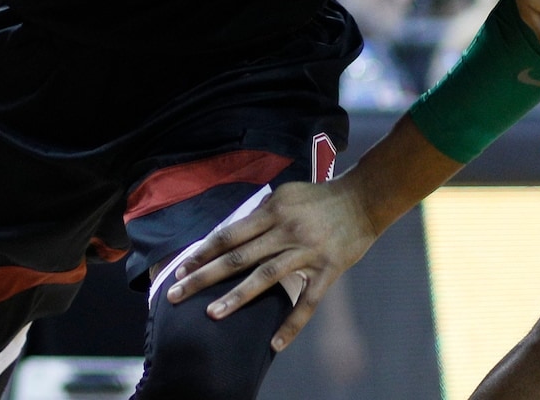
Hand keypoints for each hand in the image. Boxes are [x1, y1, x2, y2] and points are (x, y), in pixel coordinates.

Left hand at [165, 180, 378, 352]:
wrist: (363, 200)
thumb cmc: (319, 198)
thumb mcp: (286, 195)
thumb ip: (260, 215)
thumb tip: (231, 234)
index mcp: (273, 211)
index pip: (229, 235)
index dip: (202, 253)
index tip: (180, 269)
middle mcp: (286, 231)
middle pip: (238, 257)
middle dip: (204, 277)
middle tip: (176, 294)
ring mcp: (306, 252)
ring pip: (266, 278)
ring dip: (236, 297)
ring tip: (212, 315)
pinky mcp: (328, 270)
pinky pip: (308, 302)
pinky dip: (291, 324)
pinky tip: (275, 344)